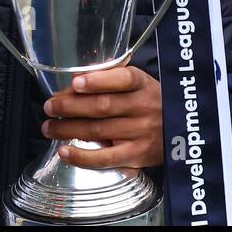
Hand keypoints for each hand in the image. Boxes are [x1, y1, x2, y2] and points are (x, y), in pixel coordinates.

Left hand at [41, 66, 162, 169]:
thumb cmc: (152, 103)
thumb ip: (114, 75)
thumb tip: (80, 73)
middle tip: (49, 107)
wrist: (182, 131)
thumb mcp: (141, 83)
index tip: (75, 82)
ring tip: (48, 127)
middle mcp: (143, 107)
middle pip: (102, 106)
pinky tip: (64, 151)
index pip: (123, 79)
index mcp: (143, 84)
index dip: (98, 81)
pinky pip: (105, 158)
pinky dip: (82, 156)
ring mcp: (140, 133)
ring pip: (99, 131)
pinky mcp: (136, 156)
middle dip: (70, 106)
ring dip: (68, 129)